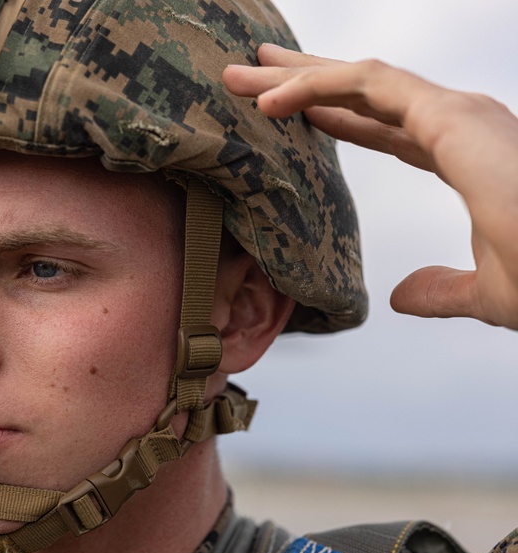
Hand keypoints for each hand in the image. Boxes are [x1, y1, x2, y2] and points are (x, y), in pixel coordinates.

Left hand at [223, 44, 517, 329]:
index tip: (289, 111)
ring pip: (359, 78)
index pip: (387, 127)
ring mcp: (457, 115)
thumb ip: (443, 291)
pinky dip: (316, 87)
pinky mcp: (452, 116)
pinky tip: (272, 100)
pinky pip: (368, 86)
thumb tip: (401, 297)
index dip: (336, 116)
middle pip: (364, 95)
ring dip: (296, 74)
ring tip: (242, 74)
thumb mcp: (490, 292)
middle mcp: (460, 125)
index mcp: (466, 155)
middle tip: (251, 74)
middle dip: (304, 80)